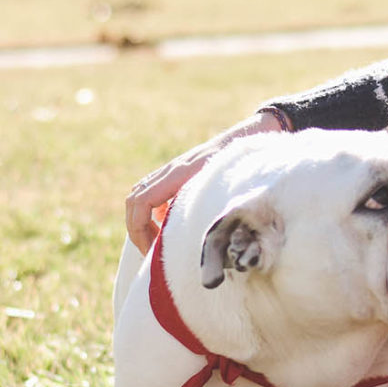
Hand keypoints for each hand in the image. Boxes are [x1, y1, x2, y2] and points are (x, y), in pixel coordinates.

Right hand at [125, 110, 286, 250]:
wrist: (253, 134)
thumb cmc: (244, 162)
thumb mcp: (226, 190)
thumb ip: (205, 209)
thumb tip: (188, 239)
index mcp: (180, 173)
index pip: (140, 202)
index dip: (139, 230)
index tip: (152, 252)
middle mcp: (172, 169)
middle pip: (134, 200)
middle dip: (137, 229)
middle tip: (153, 252)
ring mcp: (174, 169)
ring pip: (140, 194)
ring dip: (143, 221)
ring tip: (159, 242)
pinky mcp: (180, 172)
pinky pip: (154, 192)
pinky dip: (153, 211)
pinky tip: (171, 225)